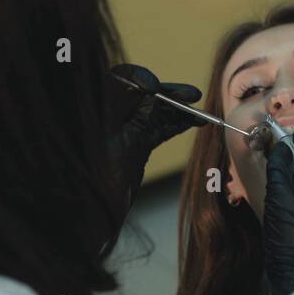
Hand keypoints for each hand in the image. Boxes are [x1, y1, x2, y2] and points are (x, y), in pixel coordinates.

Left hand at [107, 63, 202, 215]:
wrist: (93, 217)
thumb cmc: (97, 184)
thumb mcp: (120, 147)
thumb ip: (137, 119)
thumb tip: (152, 93)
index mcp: (97, 112)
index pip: (117, 79)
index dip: (138, 77)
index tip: (155, 87)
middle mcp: (110, 116)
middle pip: (142, 93)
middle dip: (168, 93)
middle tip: (192, 96)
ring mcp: (124, 130)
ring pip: (154, 109)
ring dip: (178, 108)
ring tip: (199, 112)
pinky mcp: (136, 144)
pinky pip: (159, 127)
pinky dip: (176, 124)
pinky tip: (195, 122)